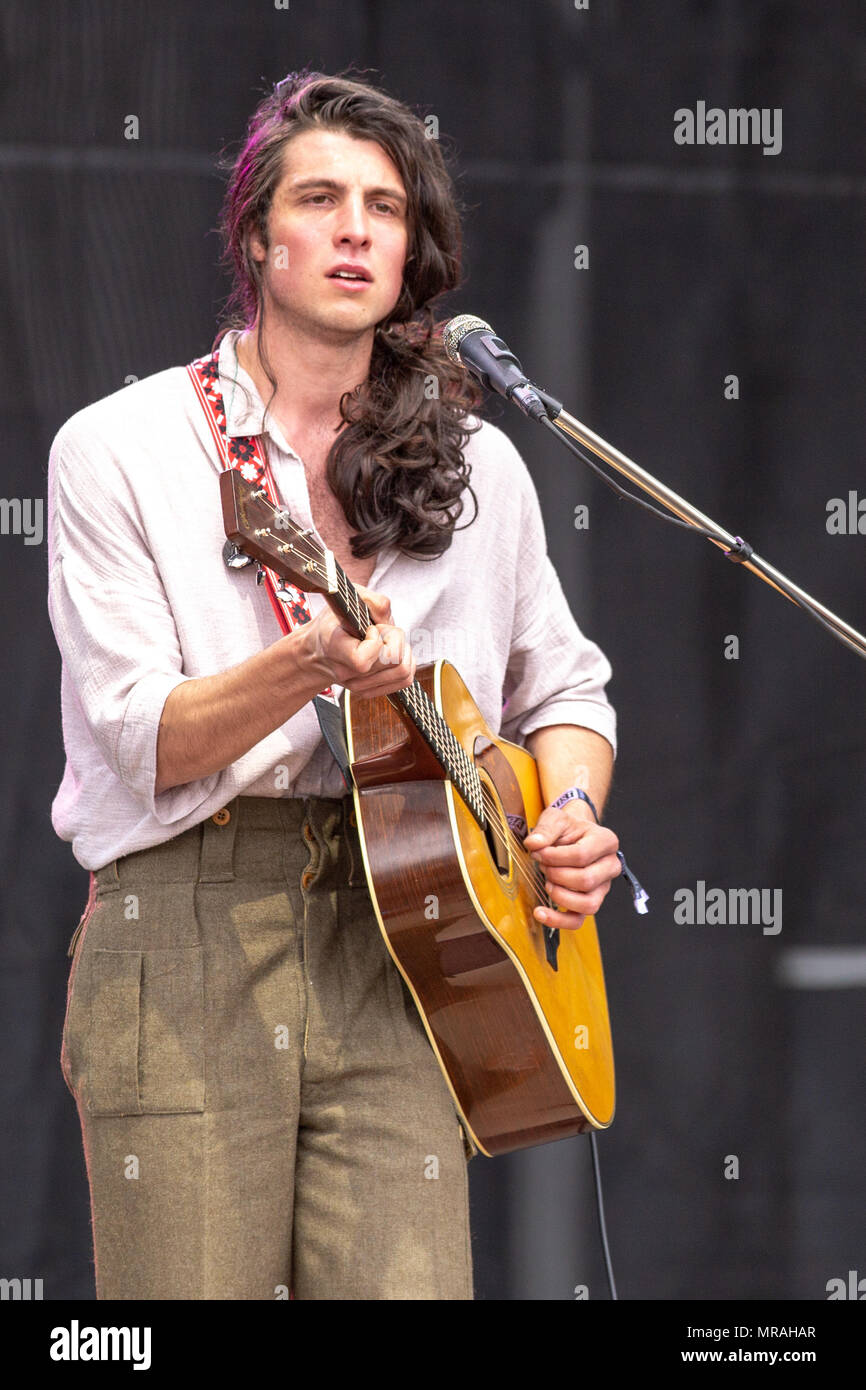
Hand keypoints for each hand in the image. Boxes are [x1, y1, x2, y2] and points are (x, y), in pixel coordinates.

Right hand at [300, 585, 416, 695]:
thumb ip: (373, 602)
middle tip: (381, 631)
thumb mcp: (347, 599)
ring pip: (403, 672)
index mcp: (335, 649)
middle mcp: (346, 673)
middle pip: (394, 661)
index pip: (363, 658)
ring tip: (386, 641)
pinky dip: (405, 663)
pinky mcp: (369, 691)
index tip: (369, 628)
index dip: (376, 638)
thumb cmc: (334, 623)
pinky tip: (391, 652)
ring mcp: (357, 686)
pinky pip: (404, 680)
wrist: (317, 651)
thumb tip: (389, 620)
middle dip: (395, 638)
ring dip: (402, 651)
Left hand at [523, 803, 620, 930]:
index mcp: (606, 841)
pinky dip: (557, 920)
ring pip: (588, 904)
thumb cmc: (567, 828)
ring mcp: (603, 888)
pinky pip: (578, 920)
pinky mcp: (590, 902)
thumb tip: (533, 844)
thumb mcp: (555, 819)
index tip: (537, 852)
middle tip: (543, 866)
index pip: (581, 855)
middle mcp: (611, 866)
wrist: (572, 835)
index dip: (555, 857)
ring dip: (560, 896)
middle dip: (557, 875)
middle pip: (586, 880)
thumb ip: (545, 829)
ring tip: (547, 882)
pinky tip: (540, 912)